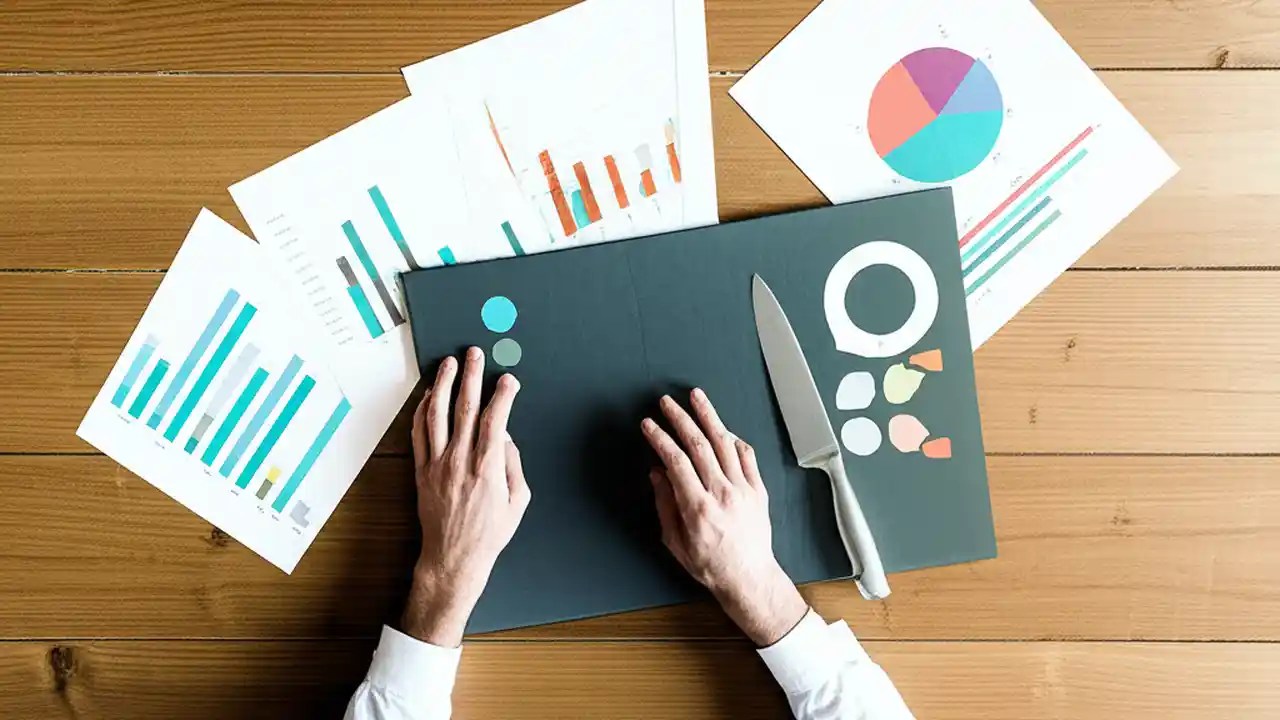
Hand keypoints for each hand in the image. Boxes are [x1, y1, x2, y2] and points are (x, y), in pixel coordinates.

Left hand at [402, 347, 530, 646]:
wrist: (453, 558)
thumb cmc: (489, 534)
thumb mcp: (518, 502)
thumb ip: (514, 466)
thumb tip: (507, 439)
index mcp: (487, 469)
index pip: (494, 420)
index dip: (502, 396)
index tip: (508, 380)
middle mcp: (460, 462)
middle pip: (464, 408)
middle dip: (470, 377)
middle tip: (473, 354)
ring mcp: (437, 465)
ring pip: (436, 415)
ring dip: (442, 385)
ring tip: (448, 364)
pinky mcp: (421, 472)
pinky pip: (418, 435)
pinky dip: (421, 412)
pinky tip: (426, 397)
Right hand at [641, 388, 807, 646]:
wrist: (748, 577)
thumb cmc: (709, 564)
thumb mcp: (675, 541)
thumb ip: (665, 504)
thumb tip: (657, 473)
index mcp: (698, 508)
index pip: (676, 461)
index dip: (660, 439)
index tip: (648, 425)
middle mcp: (723, 493)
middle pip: (699, 445)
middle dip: (680, 419)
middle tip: (666, 403)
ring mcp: (743, 489)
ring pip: (724, 443)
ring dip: (709, 416)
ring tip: (696, 397)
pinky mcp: (758, 489)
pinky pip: (747, 455)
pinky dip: (734, 437)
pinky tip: (723, 427)